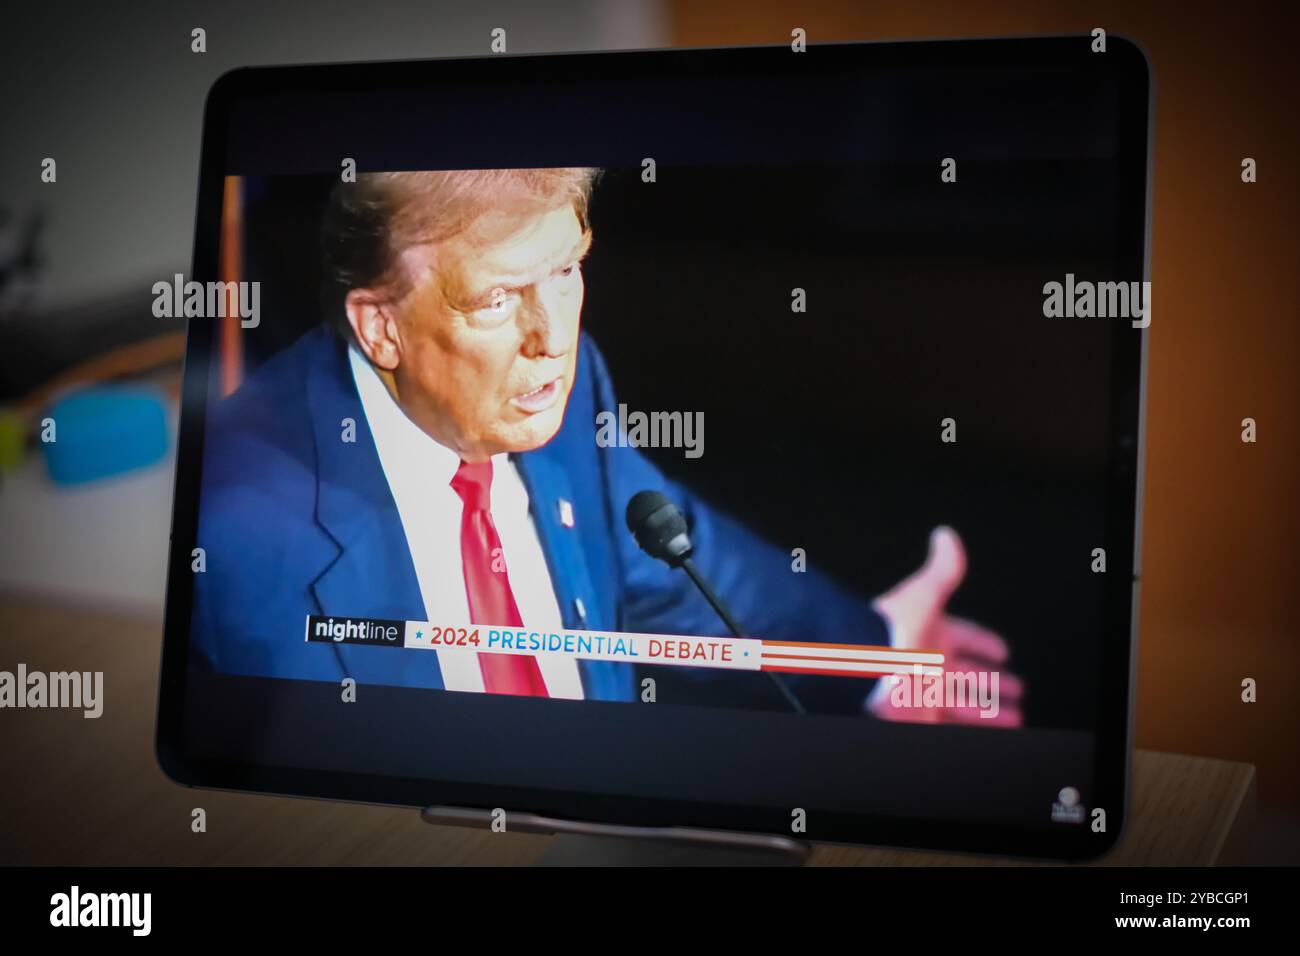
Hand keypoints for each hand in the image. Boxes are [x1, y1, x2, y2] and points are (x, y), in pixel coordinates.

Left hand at [868, 526, 1023, 726]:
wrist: (862, 668)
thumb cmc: (893, 632)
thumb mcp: (924, 596)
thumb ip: (941, 571)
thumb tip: (946, 535)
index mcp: (932, 636)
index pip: (965, 638)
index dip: (984, 643)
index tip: (1002, 650)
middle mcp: (929, 666)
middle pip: (967, 675)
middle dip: (992, 681)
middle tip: (1015, 687)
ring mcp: (926, 695)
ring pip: (965, 704)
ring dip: (990, 709)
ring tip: (1015, 716)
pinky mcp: (921, 717)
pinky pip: (954, 724)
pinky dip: (976, 727)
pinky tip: (992, 730)